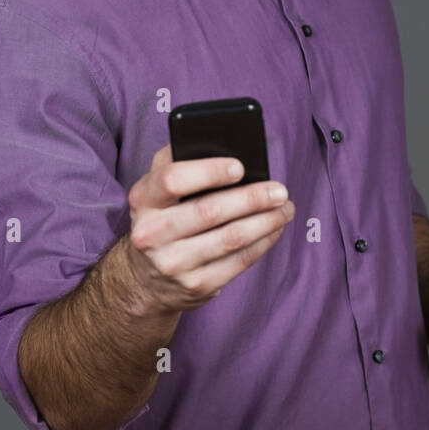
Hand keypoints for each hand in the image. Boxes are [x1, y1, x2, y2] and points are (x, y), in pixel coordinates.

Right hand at [124, 143, 294, 312]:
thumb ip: (179, 161)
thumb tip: (226, 144)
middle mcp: (151, 234)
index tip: (240, 167)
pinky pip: (238, 262)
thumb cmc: (162, 217)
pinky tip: (274, 230)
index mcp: (143, 199)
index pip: (173, 180)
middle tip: (280, 190)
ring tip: (285, 208)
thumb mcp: (156, 187)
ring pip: (230, 238)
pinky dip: (263, 243)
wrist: (145, 277)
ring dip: (266, 221)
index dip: (209, 171)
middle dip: (252, 198)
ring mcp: (173, 263)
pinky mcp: (195, 285)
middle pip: (209, 211)